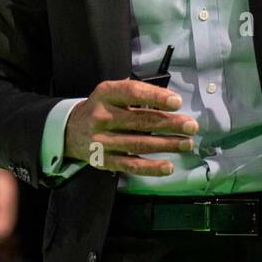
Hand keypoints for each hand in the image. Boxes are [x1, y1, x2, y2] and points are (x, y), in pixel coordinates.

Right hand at [64, 79, 198, 175]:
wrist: (70, 130)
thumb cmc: (102, 108)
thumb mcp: (112, 93)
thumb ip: (137, 94)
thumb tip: (171, 103)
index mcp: (105, 94)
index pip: (132, 93)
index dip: (155, 97)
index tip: (177, 102)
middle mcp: (101, 117)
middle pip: (140, 121)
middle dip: (169, 124)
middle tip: (191, 126)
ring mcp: (101, 141)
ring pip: (138, 144)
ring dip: (166, 144)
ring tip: (187, 143)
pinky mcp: (104, 161)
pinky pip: (131, 165)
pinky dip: (151, 168)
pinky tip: (168, 167)